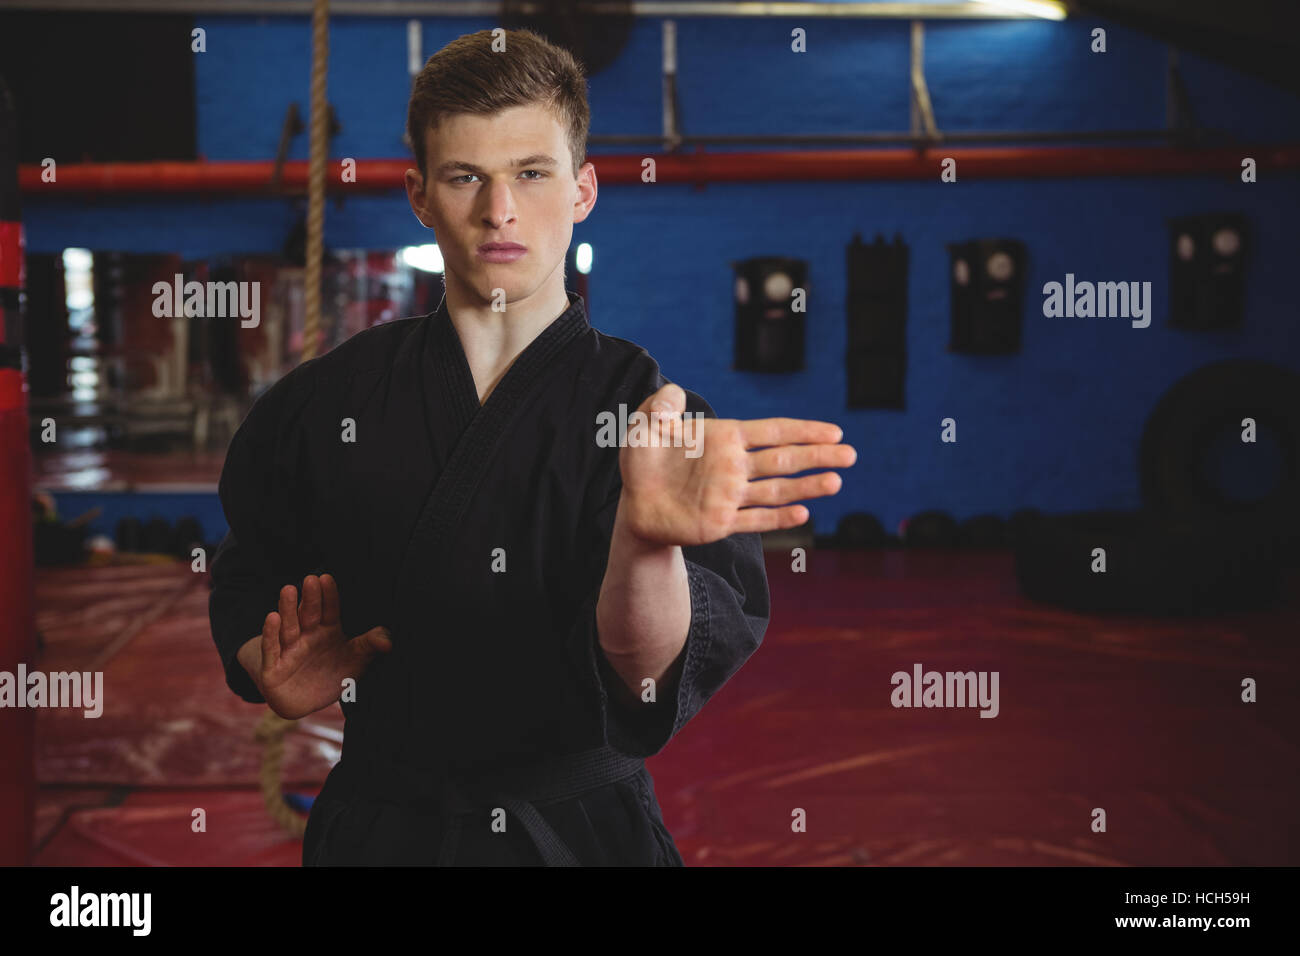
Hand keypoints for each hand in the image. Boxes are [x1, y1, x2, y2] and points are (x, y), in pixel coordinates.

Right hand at [249, 573, 391, 718]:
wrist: (304, 703)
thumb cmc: (331, 676)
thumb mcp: (355, 662)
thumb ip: (369, 647)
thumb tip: (388, 641)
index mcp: (328, 631)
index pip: (330, 611)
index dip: (329, 596)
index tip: (328, 578)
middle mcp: (307, 637)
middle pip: (309, 614)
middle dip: (310, 598)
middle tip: (311, 579)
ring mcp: (289, 650)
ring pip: (288, 627)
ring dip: (287, 609)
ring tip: (288, 590)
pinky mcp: (273, 667)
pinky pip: (271, 649)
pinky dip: (271, 634)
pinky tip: (272, 618)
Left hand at [618, 384, 855, 546]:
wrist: (634, 504)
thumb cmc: (642, 462)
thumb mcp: (644, 426)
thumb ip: (660, 407)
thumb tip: (675, 392)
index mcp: (725, 439)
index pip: (771, 432)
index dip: (803, 430)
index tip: (834, 431)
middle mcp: (735, 466)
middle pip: (784, 459)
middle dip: (817, 455)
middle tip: (850, 454)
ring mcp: (730, 495)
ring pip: (776, 490)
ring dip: (806, 486)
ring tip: (836, 482)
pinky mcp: (721, 522)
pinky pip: (754, 520)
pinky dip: (778, 518)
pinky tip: (803, 514)